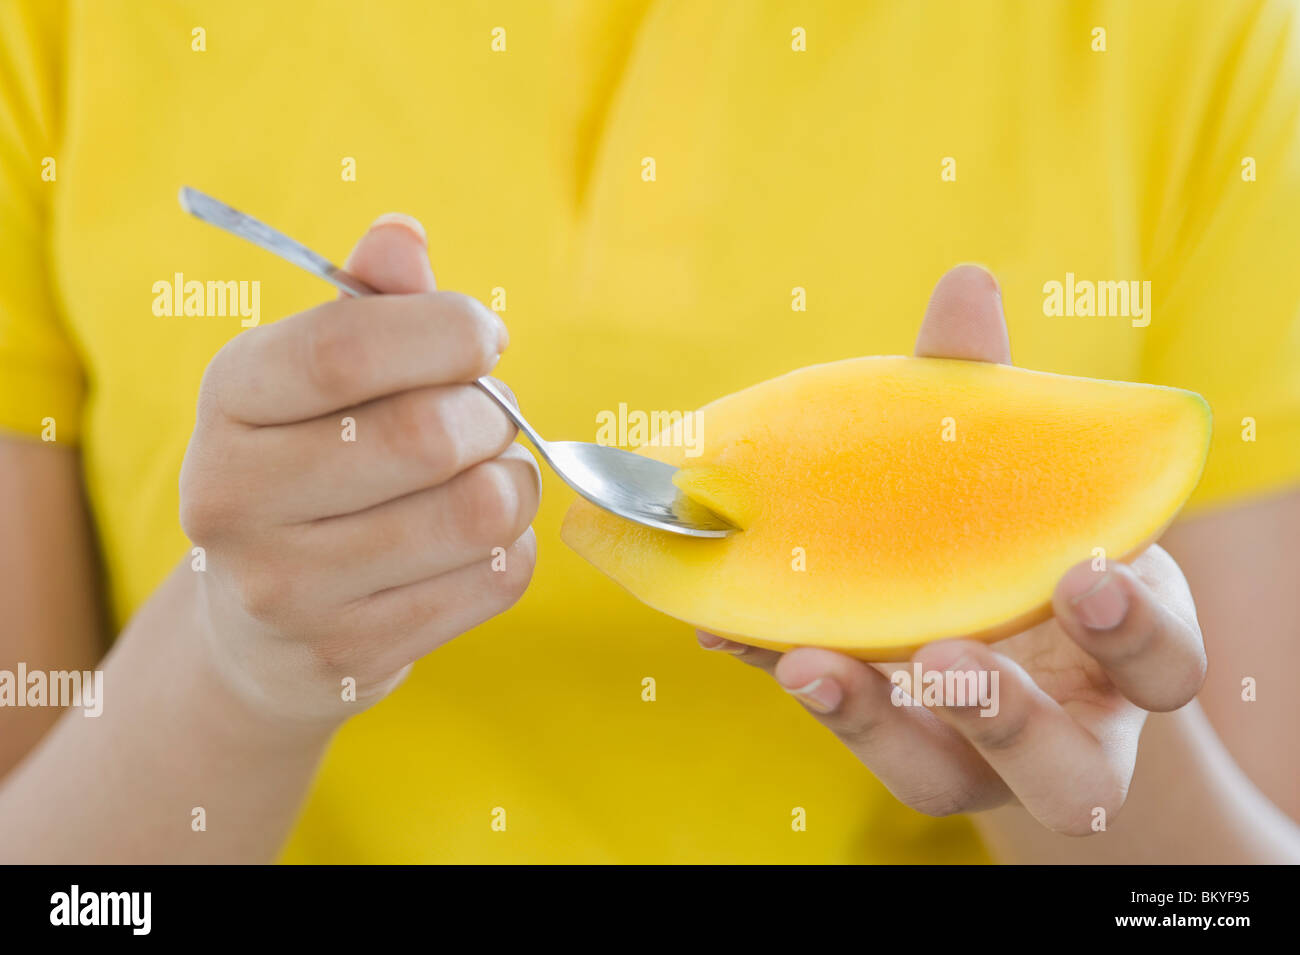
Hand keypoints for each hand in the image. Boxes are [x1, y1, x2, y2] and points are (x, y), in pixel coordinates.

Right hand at [180, 214, 539, 724]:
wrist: (260, 628)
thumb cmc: (313, 465)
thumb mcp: (318, 377)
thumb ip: (369, 303)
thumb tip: (402, 235)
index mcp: (227, 401)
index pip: (344, 347)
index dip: (443, 330)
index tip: (482, 337)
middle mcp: (235, 499)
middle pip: (429, 435)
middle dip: (491, 414)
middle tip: (488, 416)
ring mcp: (288, 591)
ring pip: (478, 512)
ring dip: (514, 481)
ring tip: (486, 476)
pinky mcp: (350, 655)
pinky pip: (498, 578)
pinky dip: (514, 546)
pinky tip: (474, 541)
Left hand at [698, 265, 1206, 834]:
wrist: (1004, 651)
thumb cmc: (1022, 546)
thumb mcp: (1021, 480)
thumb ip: (998, 393)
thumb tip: (964, 282)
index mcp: (1121, 659)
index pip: (1162, 666)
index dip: (1137, 635)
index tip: (1089, 575)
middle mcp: (1063, 732)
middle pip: (1067, 775)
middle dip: (1010, 720)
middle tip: (950, 657)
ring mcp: (966, 760)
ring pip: (944, 787)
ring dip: (877, 727)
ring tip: (809, 662)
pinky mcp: (890, 746)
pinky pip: (844, 730)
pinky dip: (796, 679)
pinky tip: (734, 628)